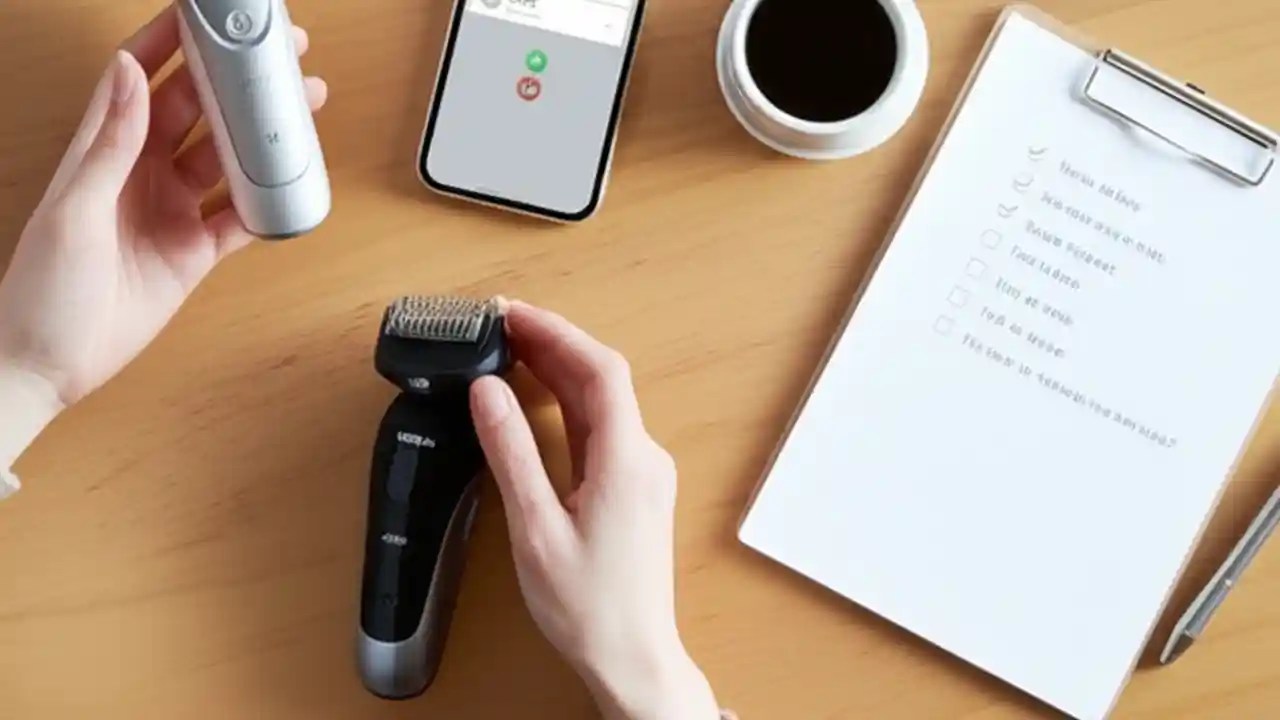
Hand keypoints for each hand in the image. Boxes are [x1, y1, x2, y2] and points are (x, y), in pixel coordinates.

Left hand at [0, 7, 326, 408]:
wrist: (49, 363)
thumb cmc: (41, 289)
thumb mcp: (73, 208)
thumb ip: (109, 143)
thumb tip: (129, 73)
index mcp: (103, 153)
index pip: (141, 78)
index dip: (171, 42)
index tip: (206, 16)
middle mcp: (140, 175)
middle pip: (197, 112)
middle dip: (236, 84)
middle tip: (278, 61)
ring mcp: (170, 212)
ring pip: (226, 160)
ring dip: (261, 138)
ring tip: (299, 113)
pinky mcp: (193, 252)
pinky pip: (240, 219)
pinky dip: (266, 203)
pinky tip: (290, 186)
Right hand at [470, 302, 720, 719]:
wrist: (632, 655)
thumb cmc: (587, 605)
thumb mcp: (535, 528)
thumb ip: (512, 453)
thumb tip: (488, 392)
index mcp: (625, 459)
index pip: (599, 369)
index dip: (556, 331)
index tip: (513, 313)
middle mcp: (644, 456)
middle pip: (602, 379)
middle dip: (552, 343)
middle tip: (501, 325)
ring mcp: (643, 471)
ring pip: (602, 402)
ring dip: (559, 371)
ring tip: (511, 349)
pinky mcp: (635, 486)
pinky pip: (602, 426)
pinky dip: (568, 402)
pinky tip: (538, 399)